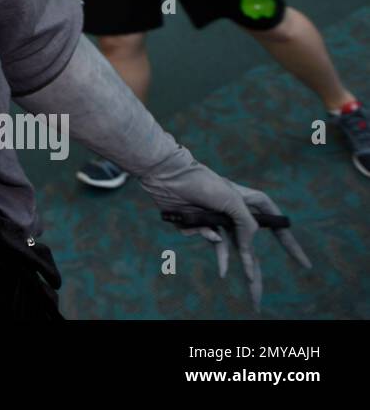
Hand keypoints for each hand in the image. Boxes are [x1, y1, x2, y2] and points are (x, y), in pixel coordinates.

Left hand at [140, 162, 309, 309]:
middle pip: (249, 247)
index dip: (290, 245)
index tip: (304, 264)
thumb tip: (248, 248)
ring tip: (251, 289)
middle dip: (255, 270)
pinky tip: (223, 269)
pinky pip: (207, 241)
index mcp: (250, 203)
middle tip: (259, 295)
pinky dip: (213, 250)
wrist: (168, 176)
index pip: (276, 226)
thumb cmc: (203, 182)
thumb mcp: (232, 201)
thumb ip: (246, 225)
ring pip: (228, 250)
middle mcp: (235, 214)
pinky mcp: (198, 224)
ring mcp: (216, 220)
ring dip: (236, 267)